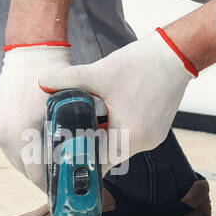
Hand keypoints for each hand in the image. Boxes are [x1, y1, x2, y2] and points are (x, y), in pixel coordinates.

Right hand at [0, 43, 70, 186]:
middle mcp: (4, 134)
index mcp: (23, 134)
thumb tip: (81, 167)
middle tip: (58, 175)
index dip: (51, 185)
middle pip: (23, 170)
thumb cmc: (57, 81)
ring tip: (46, 157)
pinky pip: (7, 143)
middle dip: (41, 173)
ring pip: (14, 158)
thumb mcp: (68, 112)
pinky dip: (19, 144)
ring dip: (29, 160)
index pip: (36, 175)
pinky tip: (33, 138)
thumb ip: (69, 141)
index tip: (62, 190)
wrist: (32, 54)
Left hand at [38, 29, 195, 172]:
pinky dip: (118, 131)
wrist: (175, 54)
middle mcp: (145, 141)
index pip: (100, 161)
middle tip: (70, 139)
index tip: (66, 156)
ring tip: (88, 125)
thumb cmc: (140, 64)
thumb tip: (40, 81)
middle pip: (110, 156)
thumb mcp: (99, 72)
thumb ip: (67, 79)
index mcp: (130, 134)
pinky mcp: (158, 129)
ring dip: (105, 138)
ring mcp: (154, 137)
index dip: (81, 159)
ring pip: (120, 147)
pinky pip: (132, 137)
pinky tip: (108, 116)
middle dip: (91, 147)